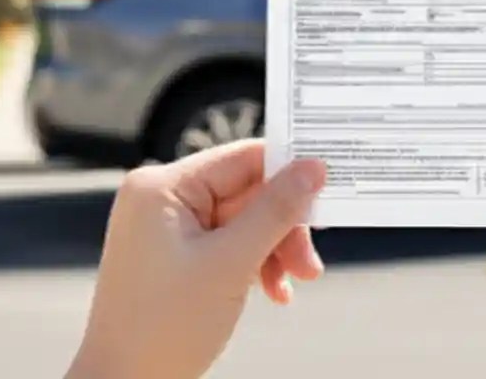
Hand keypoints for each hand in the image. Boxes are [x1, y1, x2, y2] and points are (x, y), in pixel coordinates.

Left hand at [66, 140, 325, 378]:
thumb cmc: (162, 327)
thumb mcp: (230, 263)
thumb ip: (275, 211)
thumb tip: (313, 167)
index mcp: (161, 187)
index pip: (242, 158)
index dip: (287, 174)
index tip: (325, 194)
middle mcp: (160, 198)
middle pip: (246, 192)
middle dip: (282, 228)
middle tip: (309, 263)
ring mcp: (166, 228)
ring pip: (242, 221)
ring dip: (274, 249)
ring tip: (294, 282)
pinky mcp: (175, 254)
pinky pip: (228, 243)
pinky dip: (254, 263)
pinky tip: (274, 292)